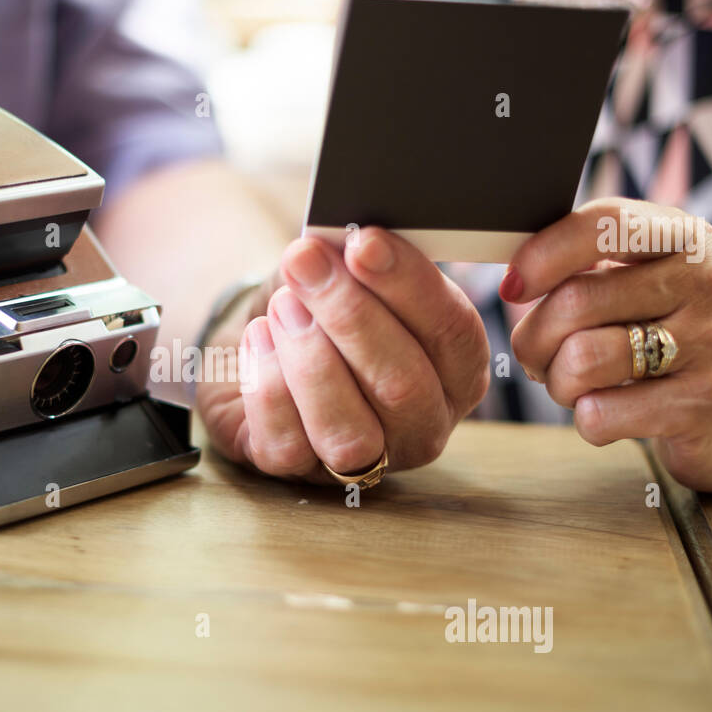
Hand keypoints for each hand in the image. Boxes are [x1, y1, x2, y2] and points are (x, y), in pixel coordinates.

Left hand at [196, 228, 489, 482]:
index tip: (364, 241)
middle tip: (306, 262)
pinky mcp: (297, 472)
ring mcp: (364, 460)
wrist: (254, 349)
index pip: (453, 332)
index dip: (410, 285)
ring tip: (283, 304)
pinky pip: (287, 444)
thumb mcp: (349, 273)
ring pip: (349, 430)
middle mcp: (422, 424)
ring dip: (310, 358)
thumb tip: (345, 239)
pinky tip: (257, 338)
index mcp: (456, 369)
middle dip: (350, 316)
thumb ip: (360, 259)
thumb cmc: (319, 311)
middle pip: (402, 384)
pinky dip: (267, 385)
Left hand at [503, 197, 711, 492]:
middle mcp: (705, 282)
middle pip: (576, 301)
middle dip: (536, 339)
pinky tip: (609, 414)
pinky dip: (587, 420)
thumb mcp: (637, 286)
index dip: (542, 256)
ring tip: (575, 386)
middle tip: (541, 358)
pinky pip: (602, 413)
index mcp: (681, 238)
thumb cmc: (663, 337)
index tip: (513, 287)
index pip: (603, 224)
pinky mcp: (706, 404)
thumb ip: (583, 268)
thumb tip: (513, 280)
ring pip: (583, 359)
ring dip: (558, 383)